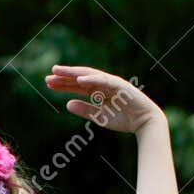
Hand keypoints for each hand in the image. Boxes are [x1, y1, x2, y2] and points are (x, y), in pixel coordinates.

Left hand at [45, 66, 164, 134]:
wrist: (145, 122)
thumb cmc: (124, 119)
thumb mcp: (99, 116)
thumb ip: (85, 110)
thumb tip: (67, 104)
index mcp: (99, 91)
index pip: (78, 86)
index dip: (63, 84)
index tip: (48, 83)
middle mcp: (103, 84)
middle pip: (81, 78)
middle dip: (65, 76)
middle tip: (48, 75)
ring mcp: (111, 83)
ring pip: (89, 76)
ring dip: (73, 73)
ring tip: (59, 71)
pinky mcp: (119, 86)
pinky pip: (103, 81)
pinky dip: (91, 80)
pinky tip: (79, 80)